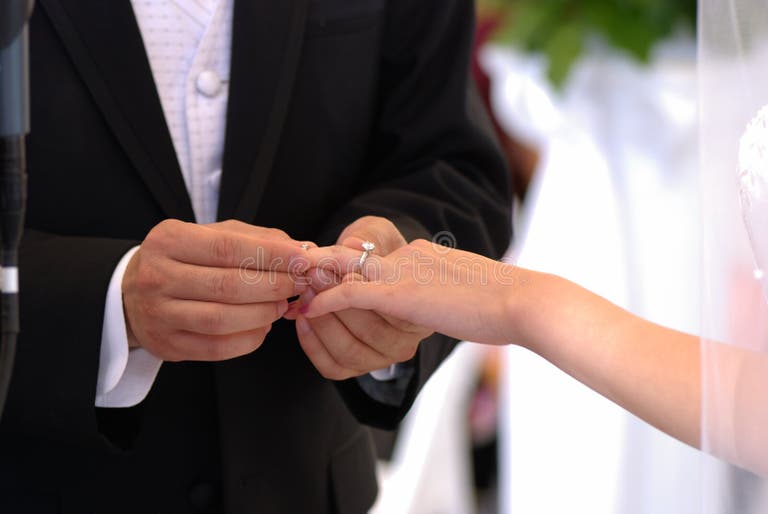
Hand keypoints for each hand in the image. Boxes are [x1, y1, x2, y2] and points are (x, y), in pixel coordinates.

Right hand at [123, 219, 307, 360]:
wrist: (132, 294)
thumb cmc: (185, 258)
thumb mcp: (211, 235)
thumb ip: (255, 238)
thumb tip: (299, 248)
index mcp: (168, 240)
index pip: (227, 247)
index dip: (270, 255)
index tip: (303, 258)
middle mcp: (157, 277)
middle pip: (227, 286)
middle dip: (273, 285)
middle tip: (299, 283)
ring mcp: (159, 315)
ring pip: (222, 319)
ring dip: (263, 313)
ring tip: (281, 304)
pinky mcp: (167, 345)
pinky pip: (217, 348)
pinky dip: (249, 339)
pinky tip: (263, 326)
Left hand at [286, 217, 432, 379]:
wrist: (367, 271)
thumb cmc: (377, 254)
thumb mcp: (380, 236)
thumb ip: (370, 241)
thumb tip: (352, 244)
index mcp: (418, 312)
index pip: (386, 305)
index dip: (352, 288)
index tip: (326, 267)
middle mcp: (405, 342)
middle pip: (368, 331)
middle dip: (332, 301)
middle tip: (311, 277)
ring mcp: (381, 359)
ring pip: (348, 350)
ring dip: (320, 321)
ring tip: (305, 294)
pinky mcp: (358, 368)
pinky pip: (332, 366)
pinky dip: (312, 343)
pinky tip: (303, 317)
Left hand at [301, 239, 526, 345]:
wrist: (520, 300)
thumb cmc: (500, 303)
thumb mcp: (463, 290)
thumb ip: (439, 290)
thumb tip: (433, 302)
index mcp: (422, 254)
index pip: (373, 256)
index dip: (343, 265)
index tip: (321, 276)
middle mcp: (408, 256)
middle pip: (351, 257)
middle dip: (320, 268)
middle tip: (296, 279)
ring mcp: (404, 273)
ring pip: (345, 272)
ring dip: (316, 285)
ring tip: (295, 296)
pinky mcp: (402, 294)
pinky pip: (352, 294)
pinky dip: (326, 302)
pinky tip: (309, 311)